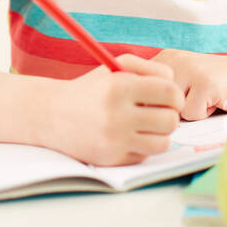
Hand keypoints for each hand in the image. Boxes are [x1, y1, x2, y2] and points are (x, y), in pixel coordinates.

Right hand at [44, 53, 182, 165]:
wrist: (51, 114)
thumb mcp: (115, 67)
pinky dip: (140, 147)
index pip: (170, 93)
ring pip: (163, 142)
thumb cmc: (90, 88)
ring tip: (144, 126)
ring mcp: (114, 140)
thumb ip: (150, 69)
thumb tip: (174, 85)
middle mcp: (117, 114)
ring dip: (158, 134)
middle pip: (170, 121)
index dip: (176, 96)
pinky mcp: (111, 159)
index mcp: (119, 87)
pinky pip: (144, 155)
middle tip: (158, 113)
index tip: (170, 99)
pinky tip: (126, 137)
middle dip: (169, 116)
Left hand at [141, 48, 226, 120]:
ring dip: (190, 112)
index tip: (177, 99)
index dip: (156, 104)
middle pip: (155, 103)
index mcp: (164, 59)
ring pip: (173, 110)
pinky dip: (205, 115)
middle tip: (196, 98)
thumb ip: (160, 91)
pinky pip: (192, 114)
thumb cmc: (217, 86)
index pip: (140, 90)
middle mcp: (173, 60)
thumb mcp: (184, 80)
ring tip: (206, 99)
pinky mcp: (206, 82)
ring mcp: (190, 69)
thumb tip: (134, 111)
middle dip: (174, 110)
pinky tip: (217, 100)